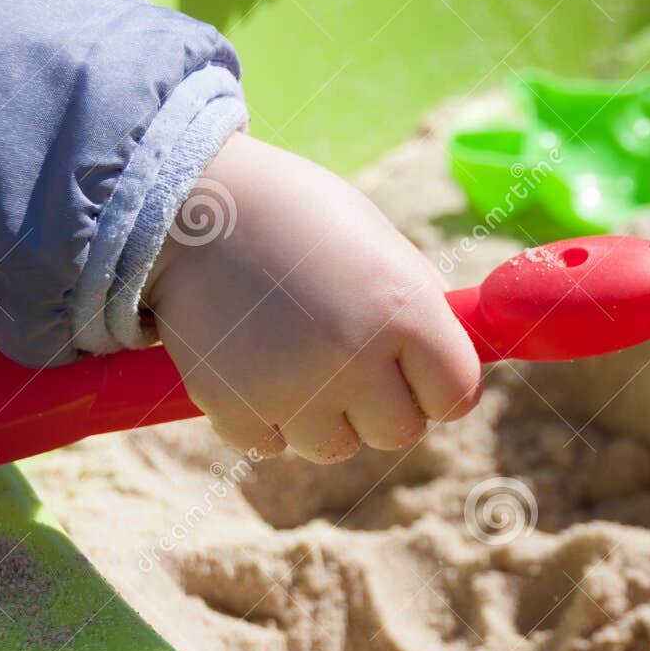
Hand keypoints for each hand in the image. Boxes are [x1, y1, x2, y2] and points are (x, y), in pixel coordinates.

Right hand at [144, 134, 481, 462]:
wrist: (190, 203)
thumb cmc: (299, 216)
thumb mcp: (381, 245)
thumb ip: (423, 309)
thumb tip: (458, 374)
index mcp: (404, 309)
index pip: (456, 396)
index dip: (442, 387)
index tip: (422, 374)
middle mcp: (354, 354)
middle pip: (399, 432)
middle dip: (381, 404)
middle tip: (349, 357)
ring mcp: (292, 387)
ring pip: (335, 447)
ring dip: (323, 416)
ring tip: (295, 353)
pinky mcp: (233, 408)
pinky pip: (271, 446)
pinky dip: (264, 417)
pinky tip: (252, 363)